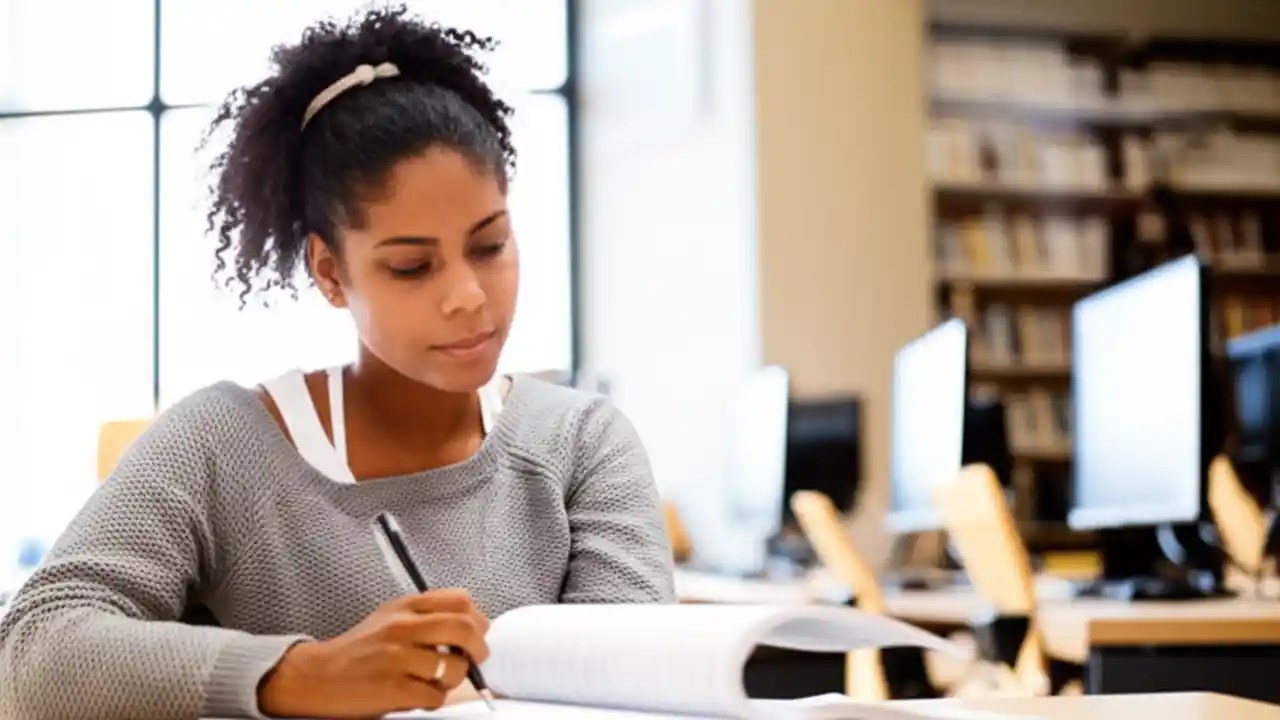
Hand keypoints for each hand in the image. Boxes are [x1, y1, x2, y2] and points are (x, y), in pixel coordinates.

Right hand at [258, 589, 489, 717]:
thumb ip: (426, 616)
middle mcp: (402, 627)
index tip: (476, 633)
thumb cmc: (359, 649)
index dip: (477, 619)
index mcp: (405, 606)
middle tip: (475, 659)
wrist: (315, 676)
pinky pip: (435, 696)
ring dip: (453, 680)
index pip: (460, 601)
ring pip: (454, 667)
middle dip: (479, 649)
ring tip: (436, 681)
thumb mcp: (390, 618)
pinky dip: (432, 700)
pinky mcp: (392, 688)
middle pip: (465, 629)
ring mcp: (397, 657)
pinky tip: (416, 695)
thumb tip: (472, 627)